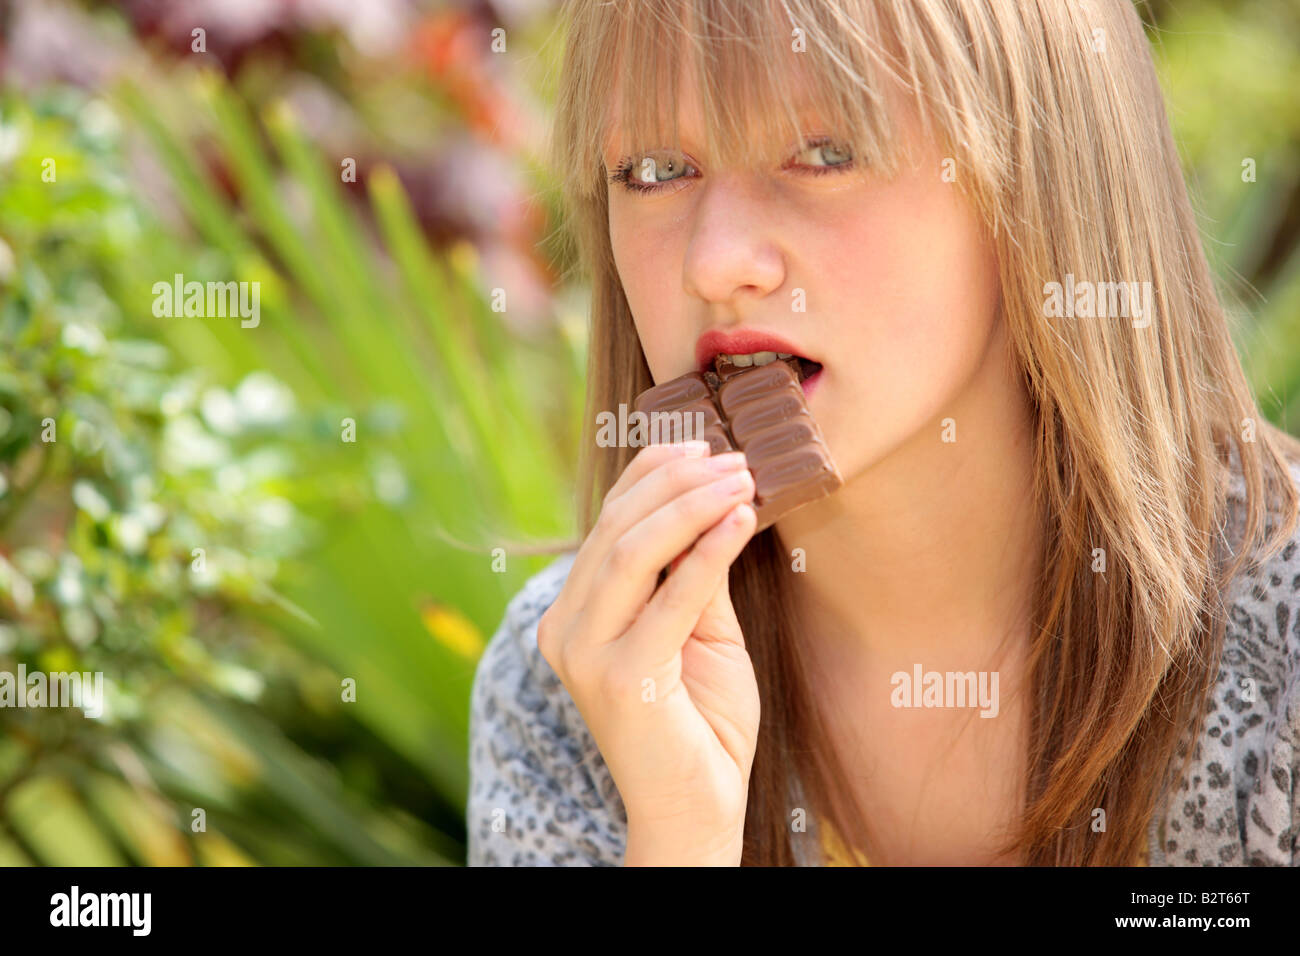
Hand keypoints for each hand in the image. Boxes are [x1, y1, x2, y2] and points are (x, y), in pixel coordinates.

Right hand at [537, 441, 759, 864]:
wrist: (696, 811)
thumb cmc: (701, 722)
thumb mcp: (701, 631)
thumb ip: (695, 573)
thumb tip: (713, 499)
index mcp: (573, 613)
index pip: (607, 524)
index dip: (653, 475)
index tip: (705, 445)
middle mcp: (564, 628)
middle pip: (617, 529)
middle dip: (679, 482)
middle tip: (736, 457)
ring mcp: (584, 653)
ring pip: (634, 551)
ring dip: (694, 505)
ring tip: (744, 479)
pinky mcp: (619, 677)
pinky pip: (670, 598)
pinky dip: (709, 552)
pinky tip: (741, 520)